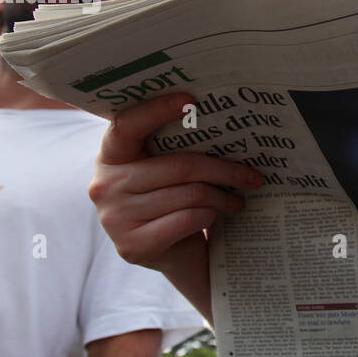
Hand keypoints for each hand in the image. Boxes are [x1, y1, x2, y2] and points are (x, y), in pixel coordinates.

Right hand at [88, 94, 264, 310]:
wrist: (172, 256)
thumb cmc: (172, 202)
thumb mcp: (166, 170)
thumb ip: (175, 148)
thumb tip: (223, 121)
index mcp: (111, 156)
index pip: (127, 126)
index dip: (156, 110)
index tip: (190, 100)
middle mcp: (105, 185)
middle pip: (179, 166)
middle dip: (224, 170)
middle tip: (253, 176)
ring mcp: (114, 218)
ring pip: (189, 195)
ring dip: (223, 197)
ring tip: (238, 200)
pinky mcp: (133, 246)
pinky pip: (187, 219)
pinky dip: (209, 216)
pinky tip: (216, 215)